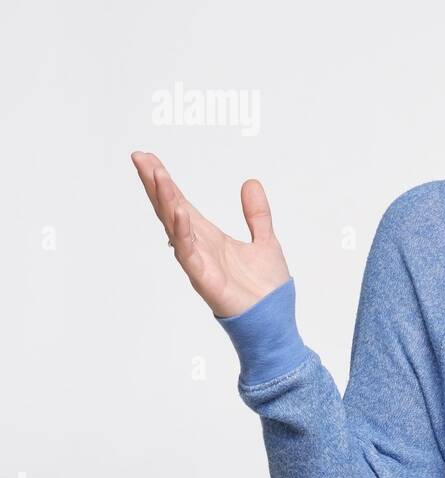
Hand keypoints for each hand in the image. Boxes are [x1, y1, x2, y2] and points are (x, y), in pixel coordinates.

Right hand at [130, 151, 290, 317]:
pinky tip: (178, 211)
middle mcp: (199, 247)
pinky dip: (182, 232)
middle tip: (139, 157)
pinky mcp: (204, 279)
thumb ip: (256, 214)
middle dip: (154, 184)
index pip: (180, 203)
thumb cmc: (265, 289)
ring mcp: (198, 262)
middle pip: (169, 209)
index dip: (164, 182)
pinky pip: (188, 253)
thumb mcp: (265, 240)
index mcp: (209, 237)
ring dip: (165, 201)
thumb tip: (251, 182)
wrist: (273, 320)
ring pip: (174, 227)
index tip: (147, 158)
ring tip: (157, 174)